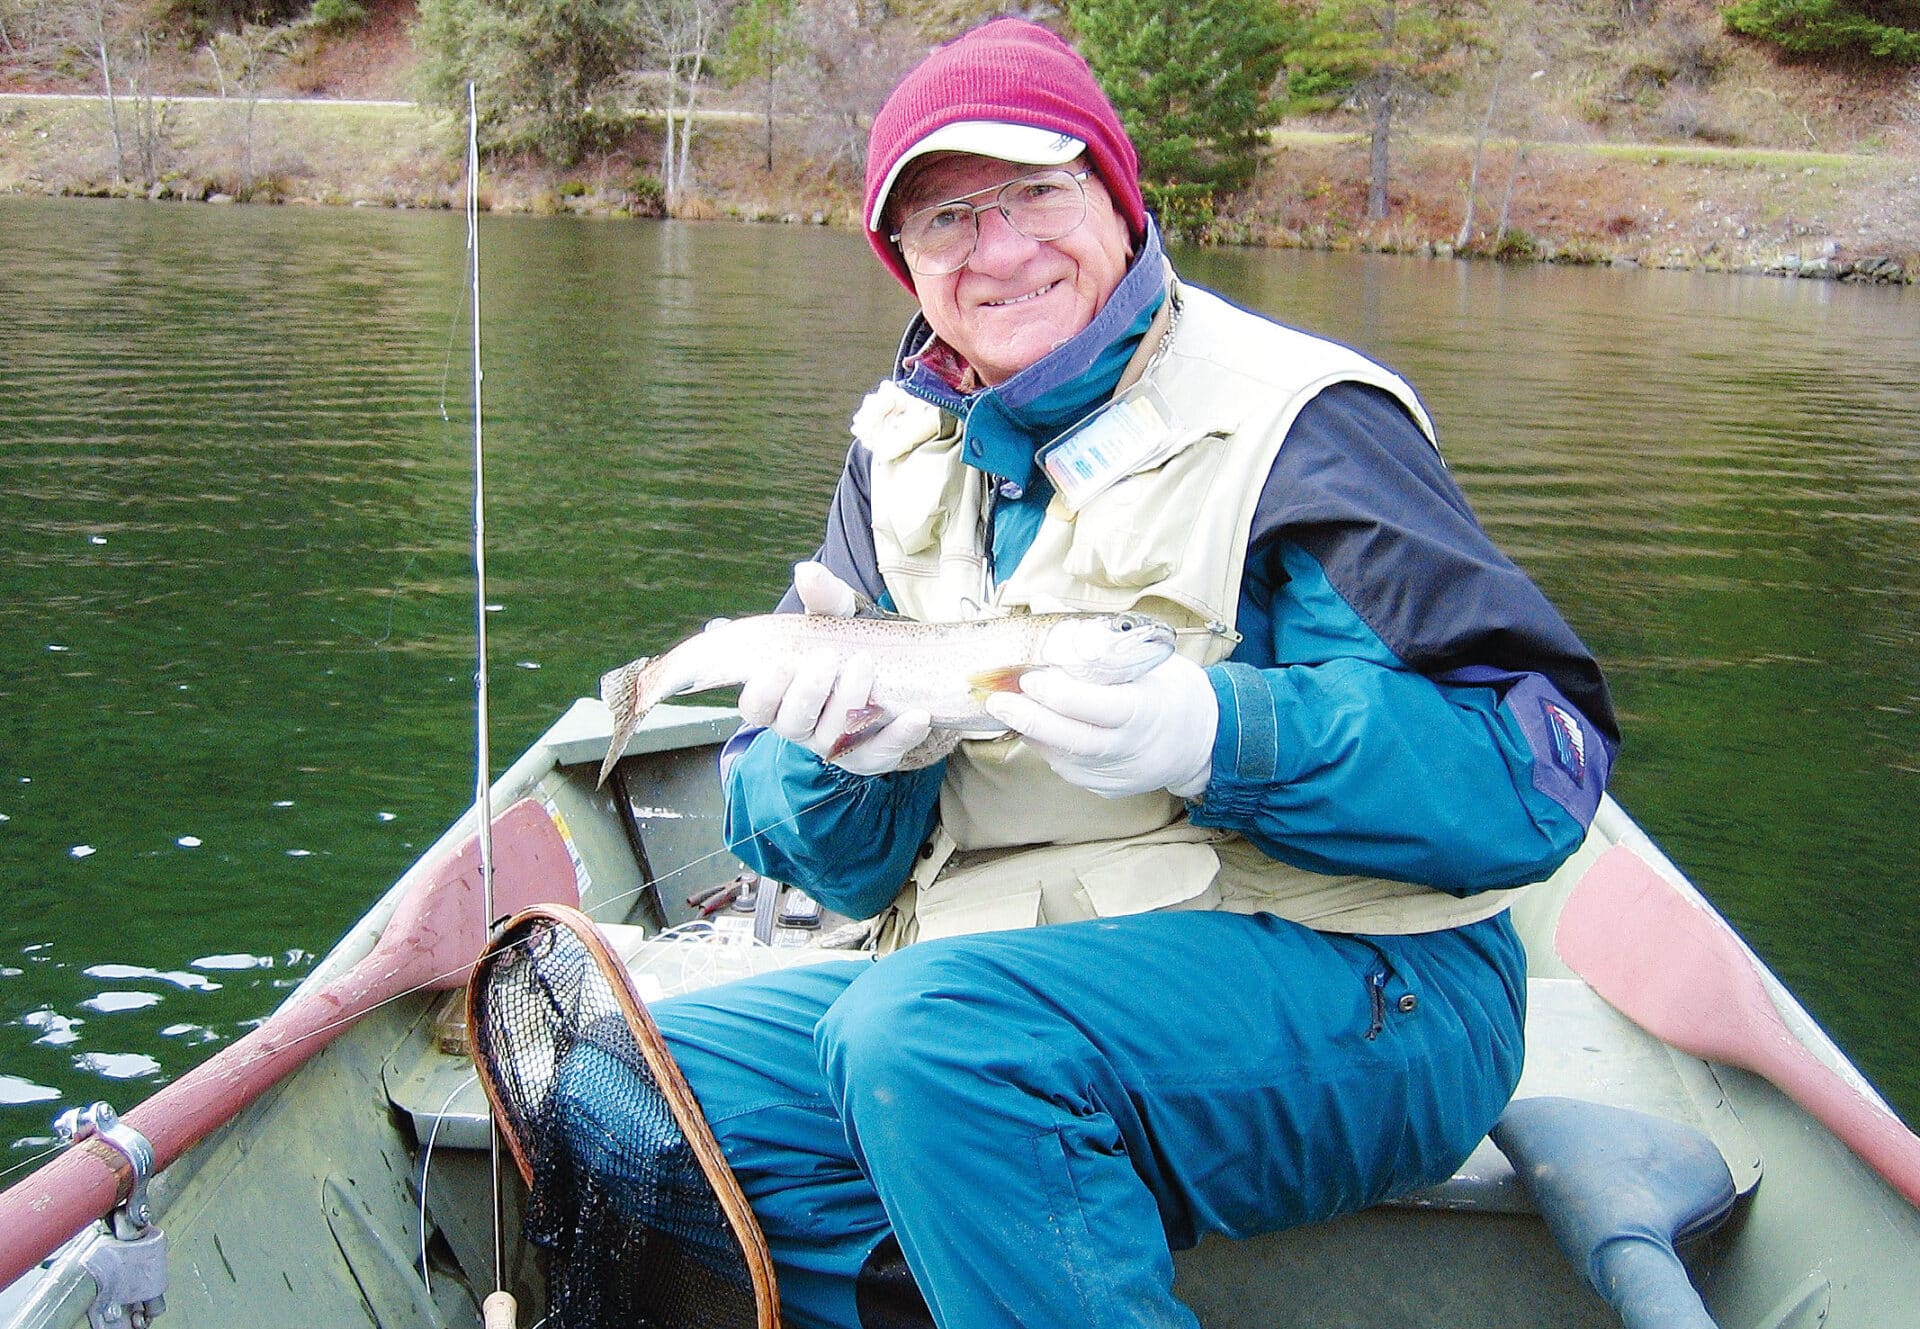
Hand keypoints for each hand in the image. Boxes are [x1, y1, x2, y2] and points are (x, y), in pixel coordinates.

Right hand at [736, 562, 931, 775]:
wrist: (898, 675)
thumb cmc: (850, 647)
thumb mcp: (838, 620)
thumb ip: (824, 600)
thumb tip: (807, 572)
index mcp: (781, 697)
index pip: (756, 707)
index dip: (763, 692)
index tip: (780, 665)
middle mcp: (803, 726)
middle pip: (793, 723)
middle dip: (808, 693)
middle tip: (827, 660)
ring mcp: (837, 744)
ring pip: (835, 735)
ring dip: (850, 701)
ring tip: (866, 664)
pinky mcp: (872, 756)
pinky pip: (883, 752)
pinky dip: (901, 734)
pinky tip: (918, 715)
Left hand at [983, 654, 1216, 798]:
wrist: (1203, 739)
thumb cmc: (1170, 690)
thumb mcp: (1144, 656)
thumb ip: (1089, 634)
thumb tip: (1043, 602)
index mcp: (1145, 710)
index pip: (1097, 706)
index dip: (1059, 694)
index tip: (1030, 677)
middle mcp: (1131, 748)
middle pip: (1073, 739)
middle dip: (1030, 719)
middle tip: (997, 700)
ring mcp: (1119, 773)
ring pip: (1065, 758)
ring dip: (1033, 733)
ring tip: (1009, 709)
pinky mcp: (1108, 789)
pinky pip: (1070, 770)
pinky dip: (1049, 748)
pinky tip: (1036, 728)